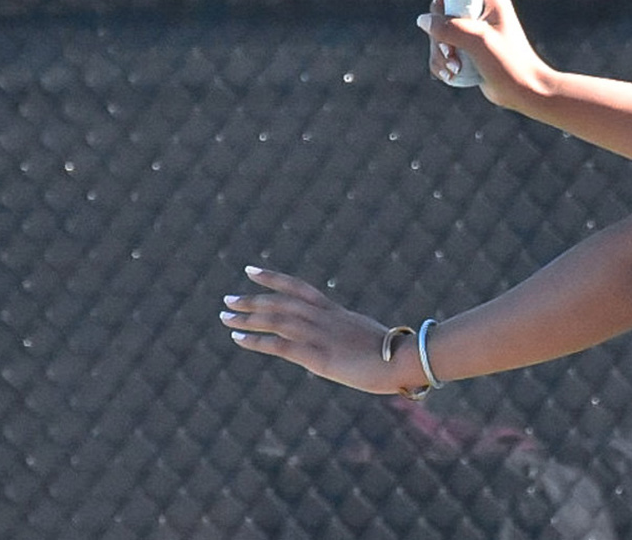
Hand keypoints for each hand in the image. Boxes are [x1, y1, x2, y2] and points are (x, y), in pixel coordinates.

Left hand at [221, 266, 411, 394]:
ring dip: (247, 318)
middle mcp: (325, 318)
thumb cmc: (395, 356)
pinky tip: (238, 339)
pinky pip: (279, 344)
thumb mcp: (367, 342)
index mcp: (337, 313)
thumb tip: (343, 350)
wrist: (406, 360)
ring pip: (276, 319)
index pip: (300, 288)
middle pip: (281, 302)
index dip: (274, 279)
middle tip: (228, 299)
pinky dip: (256, 340)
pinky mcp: (318, 355)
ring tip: (225, 317)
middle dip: (252, 300)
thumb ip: (350, 341)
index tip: (251, 271)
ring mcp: (320, 335)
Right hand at [419, 0, 551, 108]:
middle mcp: (480, 10)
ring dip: (439, 52)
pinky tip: (453, 74)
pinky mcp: (466, 48)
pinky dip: (442, 63)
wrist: (524, 91)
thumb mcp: (478, 42)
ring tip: (454, 68)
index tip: (441, 7)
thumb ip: (450, 28)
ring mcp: (472, 29)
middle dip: (438, 33)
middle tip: (449, 51)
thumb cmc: (509, 63)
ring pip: (438, 31)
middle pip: (441, 7)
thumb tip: (422, 20)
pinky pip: (441, 49)